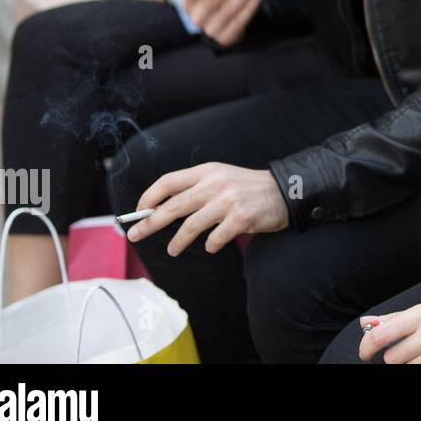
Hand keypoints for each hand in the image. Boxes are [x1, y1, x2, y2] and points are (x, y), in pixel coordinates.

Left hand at [125, 163, 288, 255]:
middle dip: (150, 223)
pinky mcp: (241, 218)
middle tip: (136, 235)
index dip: (148, 197)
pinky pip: (215, 238)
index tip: (138, 212)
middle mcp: (215, 183)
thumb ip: (196, 189)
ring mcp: (229, 201)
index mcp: (207, 171)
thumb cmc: (247, 189)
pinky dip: (210, 245)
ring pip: (190, 225)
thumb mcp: (221, 178)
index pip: (168, 181)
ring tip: (172, 249)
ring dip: (177, 241)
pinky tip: (211, 245)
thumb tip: (160, 210)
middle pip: (173, 206)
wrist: (284, 192)